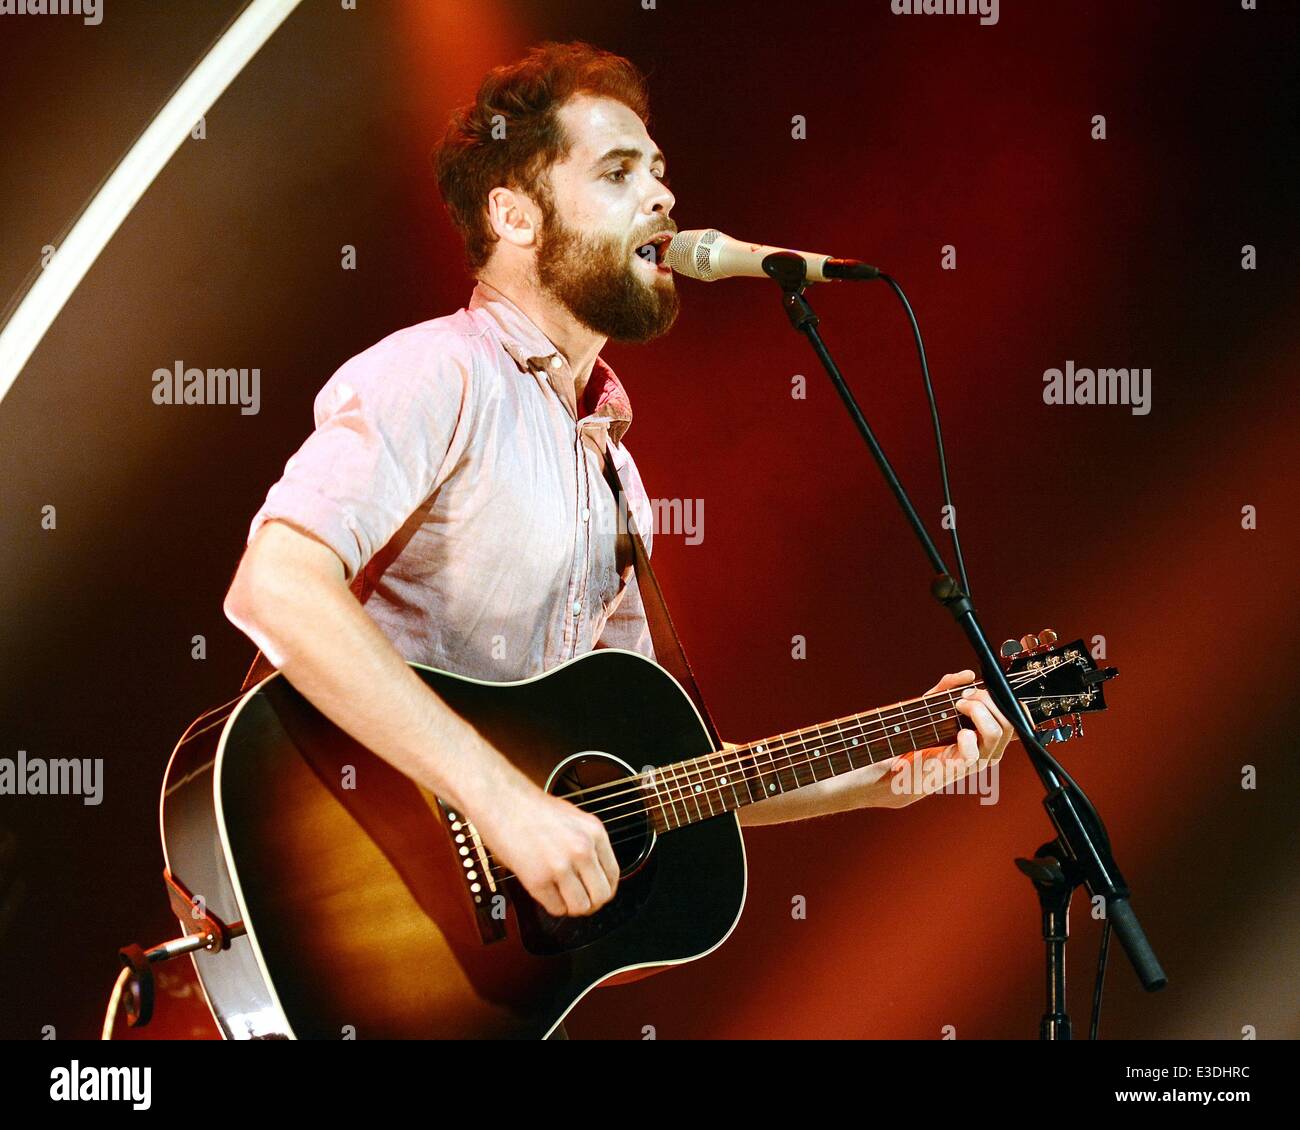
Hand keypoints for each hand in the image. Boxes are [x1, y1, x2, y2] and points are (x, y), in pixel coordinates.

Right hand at [470, 772, 619, 917]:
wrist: (501, 801)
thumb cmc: (532, 808)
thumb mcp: (574, 819)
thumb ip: (588, 844)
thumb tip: (595, 874)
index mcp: (594, 832)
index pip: (613, 875)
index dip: (604, 889)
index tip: (595, 892)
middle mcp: (582, 849)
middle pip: (601, 896)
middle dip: (591, 903)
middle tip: (579, 900)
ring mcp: (560, 865)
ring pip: (581, 907)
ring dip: (571, 907)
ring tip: (561, 897)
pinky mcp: (537, 879)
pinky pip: (556, 908)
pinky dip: (551, 905)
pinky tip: (545, 892)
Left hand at [867, 669, 1014, 809]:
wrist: (901, 765)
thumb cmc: (922, 736)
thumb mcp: (935, 704)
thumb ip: (949, 686)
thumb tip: (968, 675)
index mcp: (990, 736)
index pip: (1016, 717)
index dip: (1002, 699)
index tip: (977, 690)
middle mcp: (990, 749)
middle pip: (1008, 721)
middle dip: (986, 700)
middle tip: (963, 697)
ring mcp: (978, 760)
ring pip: (996, 732)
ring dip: (977, 711)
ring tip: (958, 706)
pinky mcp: (960, 767)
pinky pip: (974, 752)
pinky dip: (966, 738)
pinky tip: (957, 732)